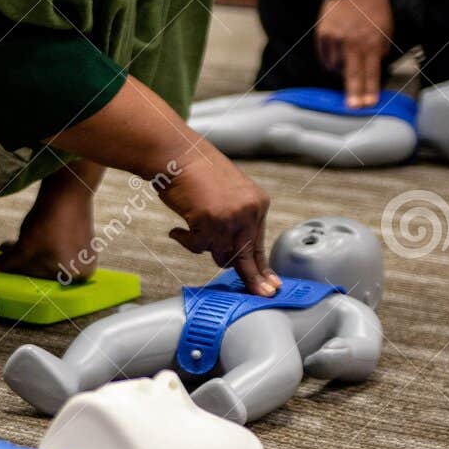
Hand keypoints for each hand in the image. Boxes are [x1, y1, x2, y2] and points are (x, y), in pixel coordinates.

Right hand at [157, 143, 281, 295]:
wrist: (177, 154)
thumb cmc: (195, 172)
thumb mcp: (227, 196)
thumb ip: (235, 220)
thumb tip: (232, 252)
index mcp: (257, 203)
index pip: (259, 243)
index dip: (263, 268)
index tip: (271, 286)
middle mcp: (248, 211)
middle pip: (246, 255)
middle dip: (250, 278)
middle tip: (259, 294)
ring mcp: (230, 217)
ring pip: (218, 254)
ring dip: (201, 247)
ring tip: (187, 230)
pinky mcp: (209, 221)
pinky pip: (197, 247)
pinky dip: (185, 240)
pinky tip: (177, 228)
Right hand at [316, 0, 392, 107]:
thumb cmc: (372, 5)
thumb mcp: (386, 26)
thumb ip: (380, 47)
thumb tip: (374, 64)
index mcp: (371, 41)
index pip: (370, 72)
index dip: (369, 89)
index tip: (368, 103)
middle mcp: (352, 43)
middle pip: (351, 75)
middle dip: (354, 93)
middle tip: (353, 106)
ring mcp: (335, 40)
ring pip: (336, 65)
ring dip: (342, 68)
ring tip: (347, 58)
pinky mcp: (322, 36)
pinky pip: (326, 56)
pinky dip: (331, 59)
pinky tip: (337, 53)